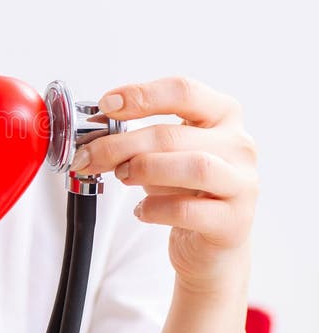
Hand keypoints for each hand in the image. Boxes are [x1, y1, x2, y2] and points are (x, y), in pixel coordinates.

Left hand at [70, 77, 257, 296]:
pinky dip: (155, 208)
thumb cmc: (184, 188)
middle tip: (91, 156)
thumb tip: (93, 136)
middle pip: (175, 134)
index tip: (107, 105)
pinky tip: (142, 210)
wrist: (209, 241)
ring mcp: (241, 183)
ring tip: (122, 176)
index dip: (141, 95)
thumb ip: (137, 137)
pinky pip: (188, 210)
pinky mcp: (233, 221)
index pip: (183, 91)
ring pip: (194, 167)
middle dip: (122, 144)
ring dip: (145, 169)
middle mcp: (238, 144)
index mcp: (221, 113)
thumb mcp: (163, 152)